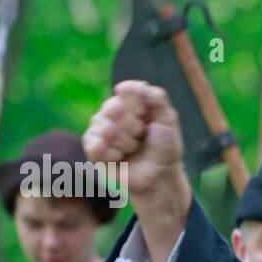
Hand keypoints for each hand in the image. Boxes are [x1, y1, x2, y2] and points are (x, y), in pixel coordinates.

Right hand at [83, 80, 191, 261]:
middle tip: (142, 138)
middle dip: (133, 127)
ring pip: (104, 126)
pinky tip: (121, 157)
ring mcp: (100, 130)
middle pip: (113, 108)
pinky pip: (94, 144)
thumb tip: (134, 84)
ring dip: (125, 142)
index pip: (126, 92)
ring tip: (134, 149)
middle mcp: (112, 113)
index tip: (148, 121)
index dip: (139, 108)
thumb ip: (156, 98)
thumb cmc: (165, 149)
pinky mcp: (93, 150)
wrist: (159, 177)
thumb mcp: (168, 120)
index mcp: (130, 103)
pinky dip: (111, 152)